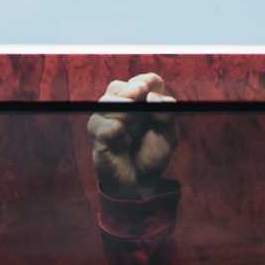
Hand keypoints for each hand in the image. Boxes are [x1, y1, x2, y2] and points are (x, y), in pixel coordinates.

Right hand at [88, 72, 178, 198]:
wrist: (140, 183)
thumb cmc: (152, 157)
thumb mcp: (169, 135)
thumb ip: (166, 112)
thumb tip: (151, 96)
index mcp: (141, 103)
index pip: (144, 81)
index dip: (148, 83)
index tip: (151, 95)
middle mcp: (120, 108)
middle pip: (118, 85)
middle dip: (132, 91)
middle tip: (140, 102)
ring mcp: (105, 120)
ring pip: (107, 101)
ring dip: (123, 111)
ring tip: (132, 131)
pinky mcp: (96, 135)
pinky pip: (100, 123)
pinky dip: (114, 130)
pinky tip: (121, 142)